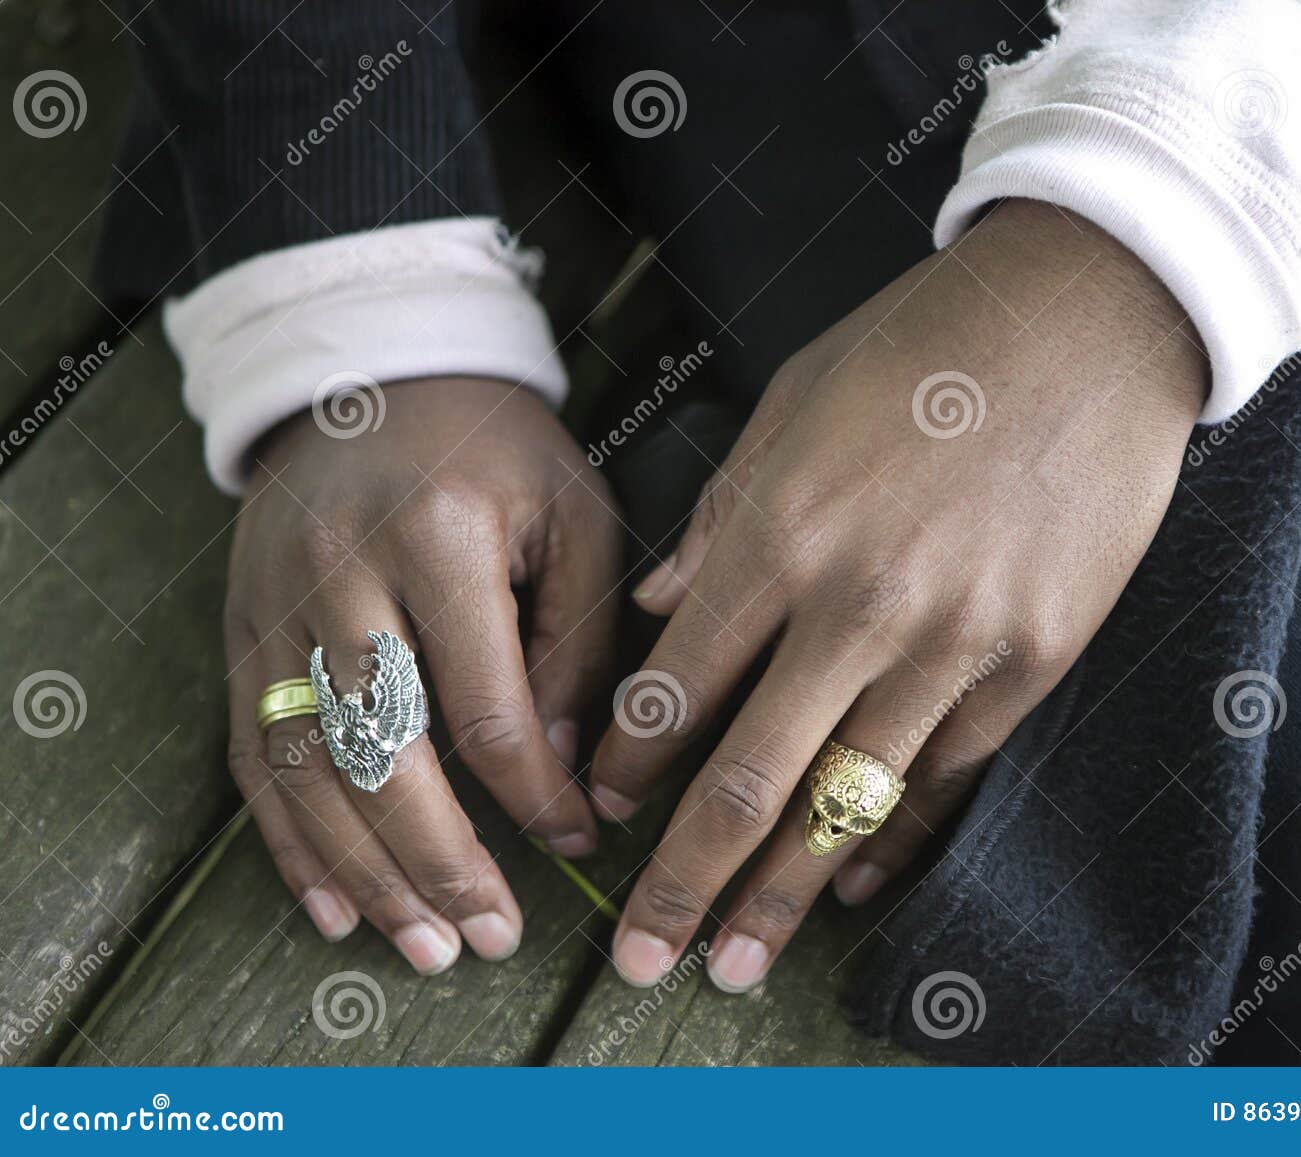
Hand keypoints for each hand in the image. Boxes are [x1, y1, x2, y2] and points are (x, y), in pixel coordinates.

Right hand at [225, 378, 620, 972]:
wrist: (373, 369)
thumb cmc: (495, 448)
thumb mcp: (572, 515)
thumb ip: (575, 640)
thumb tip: (561, 769)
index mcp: (438, 539)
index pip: (486, 708)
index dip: (534, 794)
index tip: (577, 839)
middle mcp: (340, 577)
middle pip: (381, 756)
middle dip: (441, 863)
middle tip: (489, 938)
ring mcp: (274, 606)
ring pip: (306, 771)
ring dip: (364, 874)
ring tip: (422, 945)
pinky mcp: (240, 629)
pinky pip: (253, 754)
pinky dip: (288, 842)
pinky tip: (331, 904)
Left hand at [590, 201, 1205, 991]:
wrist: (1087, 316)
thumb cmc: (922, 346)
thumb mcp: (791, 403)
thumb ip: (718, 517)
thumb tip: (654, 610)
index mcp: (781, 530)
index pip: (673, 686)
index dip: (626, 765)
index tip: (599, 814)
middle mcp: (859, 603)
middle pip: (747, 777)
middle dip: (683, 882)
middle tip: (637, 959)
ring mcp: (955, 640)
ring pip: (848, 800)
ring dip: (783, 895)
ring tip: (734, 964)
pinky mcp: (1034, 658)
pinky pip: (948, 777)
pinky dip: (894, 838)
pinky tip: (851, 883)